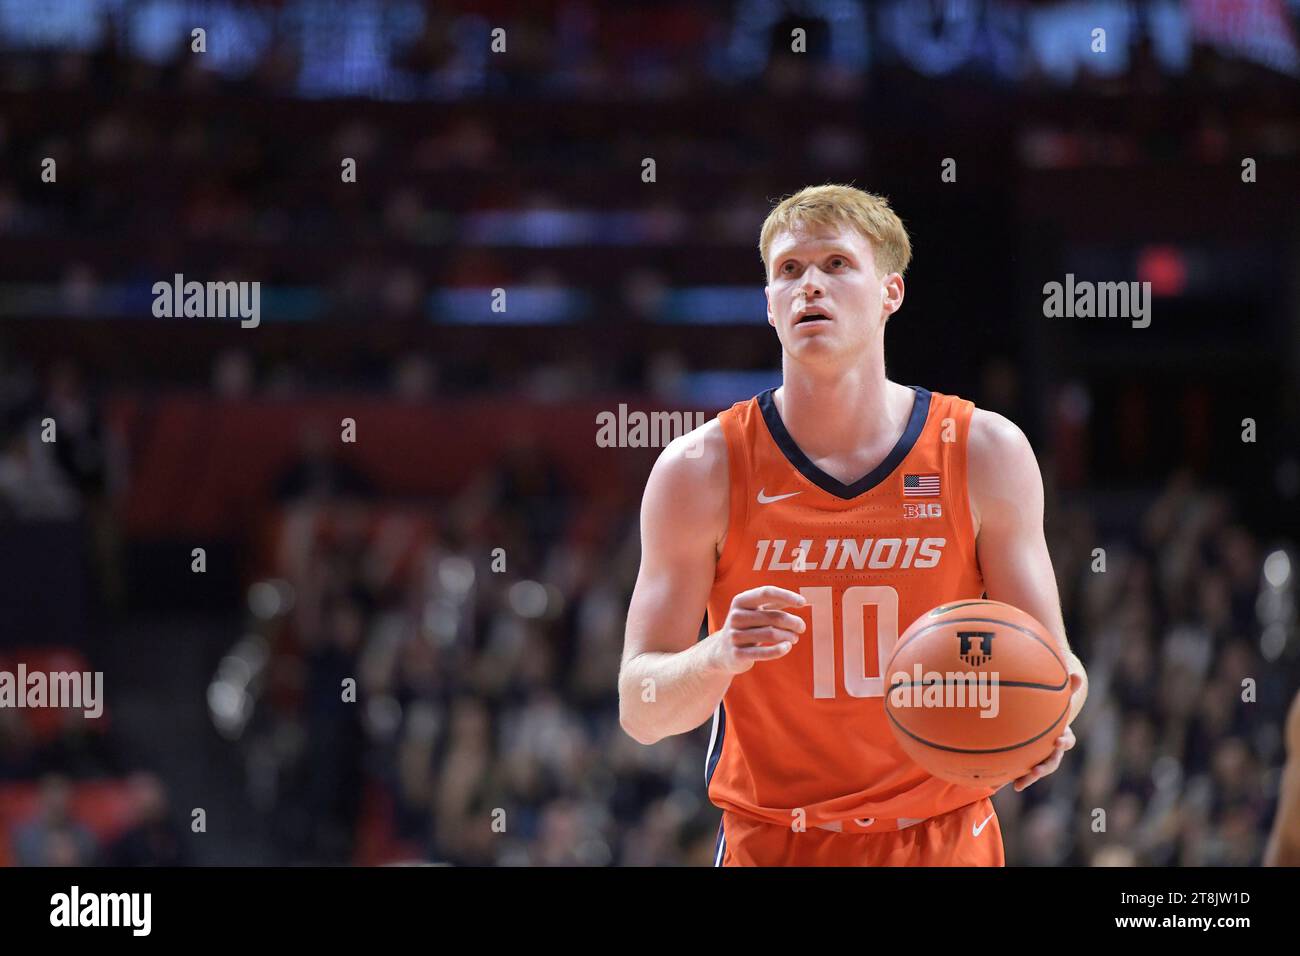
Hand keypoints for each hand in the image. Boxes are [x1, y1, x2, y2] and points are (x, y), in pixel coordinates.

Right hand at [709, 586, 806, 674]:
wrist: (722, 652)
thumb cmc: (746, 627)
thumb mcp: (755, 611)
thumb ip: (774, 603)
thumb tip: (800, 600)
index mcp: (740, 601)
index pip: (766, 592)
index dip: (786, 595)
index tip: (803, 602)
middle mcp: (736, 616)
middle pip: (774, 616)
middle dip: (793, 622)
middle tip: (801, 628)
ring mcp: (735, 636)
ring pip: (771, 634)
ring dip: (789, 636)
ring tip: (794, 638)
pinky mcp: (738, 654)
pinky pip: (764, 652)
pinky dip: (780, 649)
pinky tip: (787, 647)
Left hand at [1011, 672, 1082, 791]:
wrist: (1039, 724)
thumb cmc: (1049, 710)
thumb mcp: (1057, 699)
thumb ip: (1066, 688)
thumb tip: (1077, 673)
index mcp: (1060, 736)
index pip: (1067, 741)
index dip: (1064, 741)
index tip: (1059, 741)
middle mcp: (1050, 751)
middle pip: (1051, 762)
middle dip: (1045, 767)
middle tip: (1037, 770)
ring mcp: (1038, 758)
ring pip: (1034, 771)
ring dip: (1028, 778)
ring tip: (1018, 784)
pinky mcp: (1024, 763)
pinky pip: (1016, 772)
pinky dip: (1007, 778)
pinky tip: (994, 785)